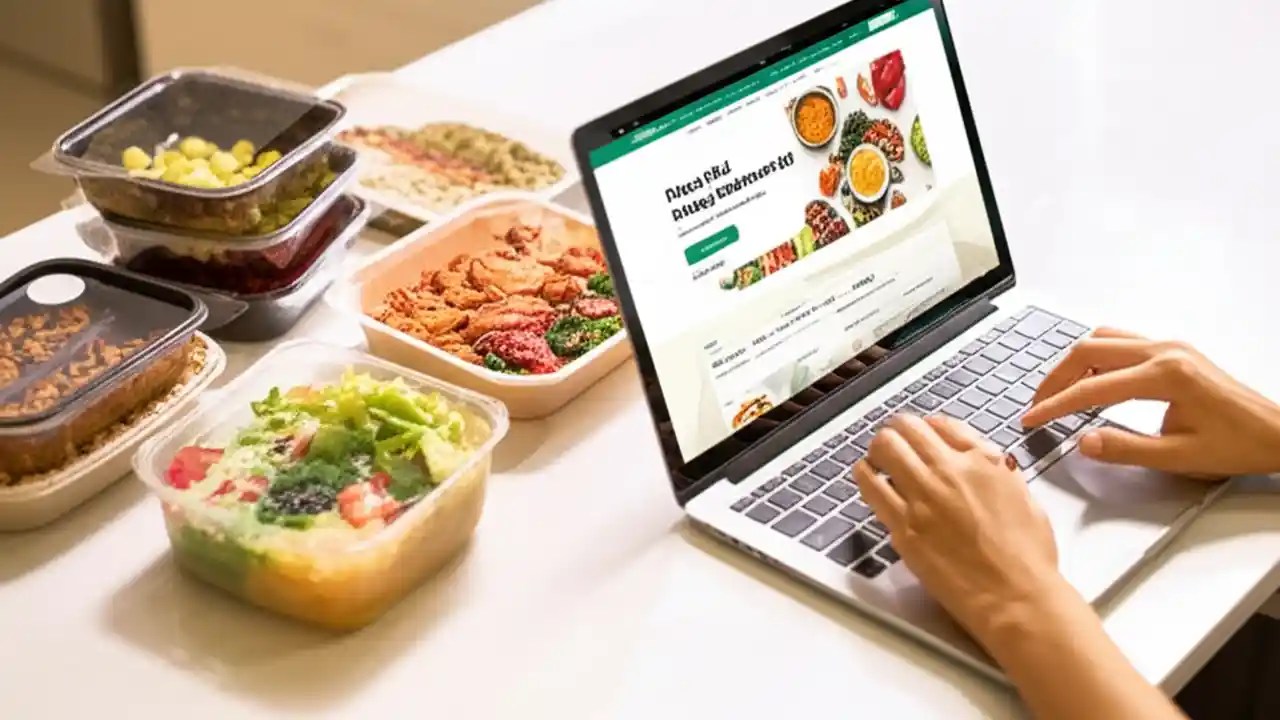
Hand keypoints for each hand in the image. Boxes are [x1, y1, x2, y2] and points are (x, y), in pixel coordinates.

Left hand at [854, 415, 1066, 646]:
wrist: (1015, 596)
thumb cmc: (1027, 557)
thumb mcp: (1024, 498)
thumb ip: (997, 473)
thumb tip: (981, 462)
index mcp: (984, 461)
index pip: (942, 424)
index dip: (927, 427)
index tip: (923, 435)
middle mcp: (950, 471)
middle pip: (908, 428)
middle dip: (898, 431)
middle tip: (893, 441)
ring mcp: (923, 497)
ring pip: (885, 448)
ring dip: (879, 448)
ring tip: (877, 457)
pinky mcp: (903, 525)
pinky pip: (871, 487)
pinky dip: (865, 475)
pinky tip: (867, 477)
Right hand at [1022, 328, 1279, 476]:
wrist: (1277, 433)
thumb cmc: (1238, 445)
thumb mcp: (1179, 457)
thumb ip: (1126, 449)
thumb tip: (1084, 442)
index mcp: (1165, 376)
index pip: (1093, 388)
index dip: (1056, 406)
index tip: (1032, 419)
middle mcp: (1165, 351)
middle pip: (1090, 350)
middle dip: (1056, 378)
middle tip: (1037, 404)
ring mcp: (1169, 346)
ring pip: (1103, 339)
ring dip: (1074, 363)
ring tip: (1056, 391)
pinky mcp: (1173, 351)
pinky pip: (1121, 341)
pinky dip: (1096, 357)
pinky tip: (1089, 378)